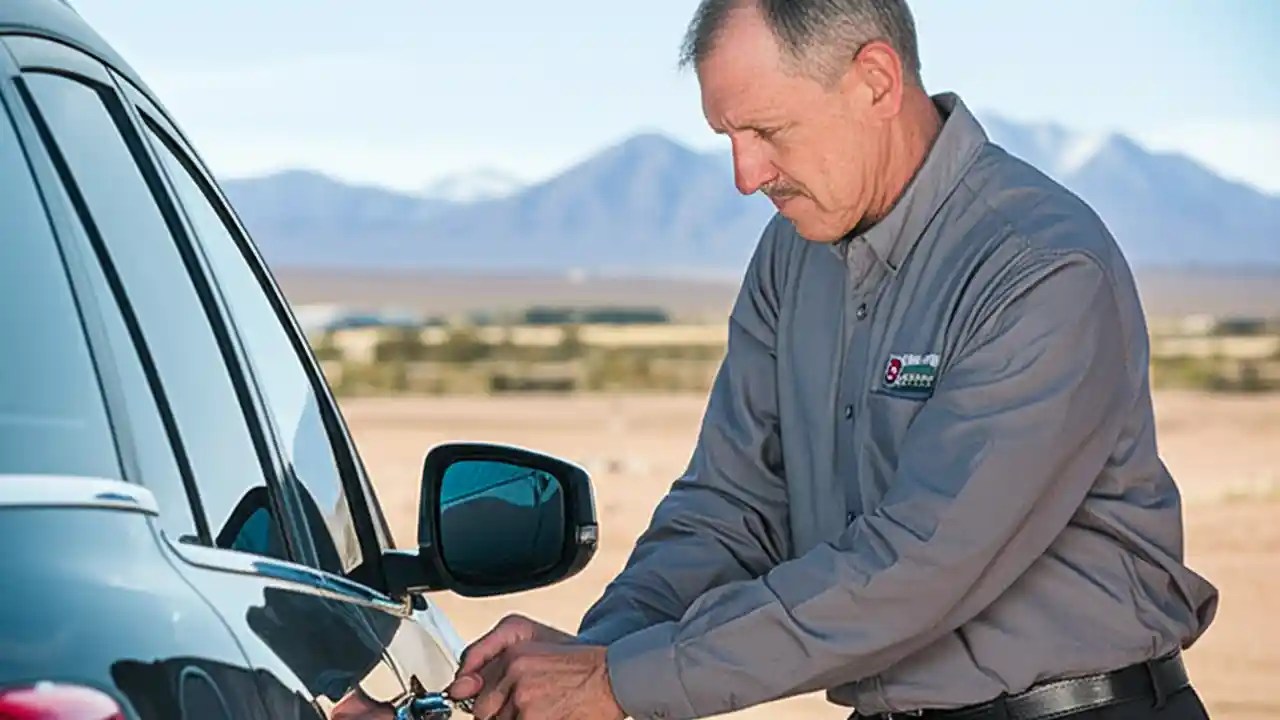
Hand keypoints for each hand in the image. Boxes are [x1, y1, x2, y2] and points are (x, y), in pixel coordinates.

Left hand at [467, 641, 623, 719]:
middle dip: (498, 715)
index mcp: (513, 654)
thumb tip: (458, 688)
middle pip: (482, 711)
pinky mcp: (534, 719)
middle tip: (527, 708)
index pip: (473, 687)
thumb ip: (492, 661)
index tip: (492, 706)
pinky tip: (550, 715)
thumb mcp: (535, 646)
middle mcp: (515, 673)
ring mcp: (524, 699)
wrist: (613, 678)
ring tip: (543, 711)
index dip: (483, 700)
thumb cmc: (579, 666)